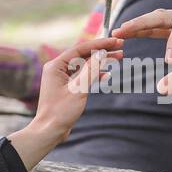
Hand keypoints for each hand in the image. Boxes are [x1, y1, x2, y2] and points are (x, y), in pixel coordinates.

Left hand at [9, 37, 121, 171]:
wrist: (50, 131)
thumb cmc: (60, 112)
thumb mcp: (79, 90)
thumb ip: (91, 70)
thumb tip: (102, 53)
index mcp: (55, 65)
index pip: (80, 49)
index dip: (100, 44)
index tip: (115, 41)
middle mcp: (57, 68)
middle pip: (83, 55)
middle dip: (102, 51)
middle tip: (121, 47)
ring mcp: (62, 77)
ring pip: (85, 65)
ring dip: (101, 62)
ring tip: (119, 58)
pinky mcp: (67, 87)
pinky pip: (83, 76)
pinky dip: (95, 74)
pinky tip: (107, 74)